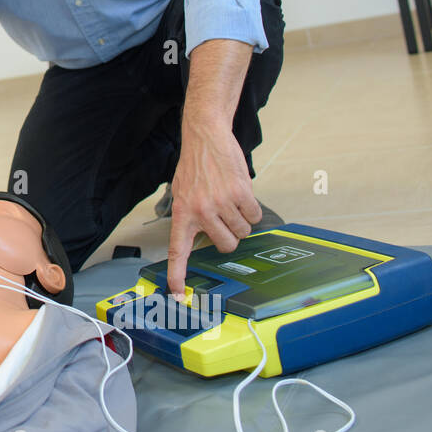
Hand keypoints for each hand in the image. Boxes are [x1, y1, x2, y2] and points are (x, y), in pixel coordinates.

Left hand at [166, 122, 259, 295]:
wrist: (205, 137)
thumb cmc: (194, 166)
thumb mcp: (181, 194)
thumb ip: (190, 218)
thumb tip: (203, 240)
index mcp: (182, 215)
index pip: (178, 251)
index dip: (178, 275)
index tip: (178, 294)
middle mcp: (200, 212)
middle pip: (226, 246)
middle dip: (230, 236)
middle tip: (224, 218)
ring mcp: (221, 204)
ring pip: (242, 231)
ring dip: (241, 219)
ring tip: (229, 199)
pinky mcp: (240, 194)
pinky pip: (254, 215)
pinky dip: (251, 207)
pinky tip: (240, 193)